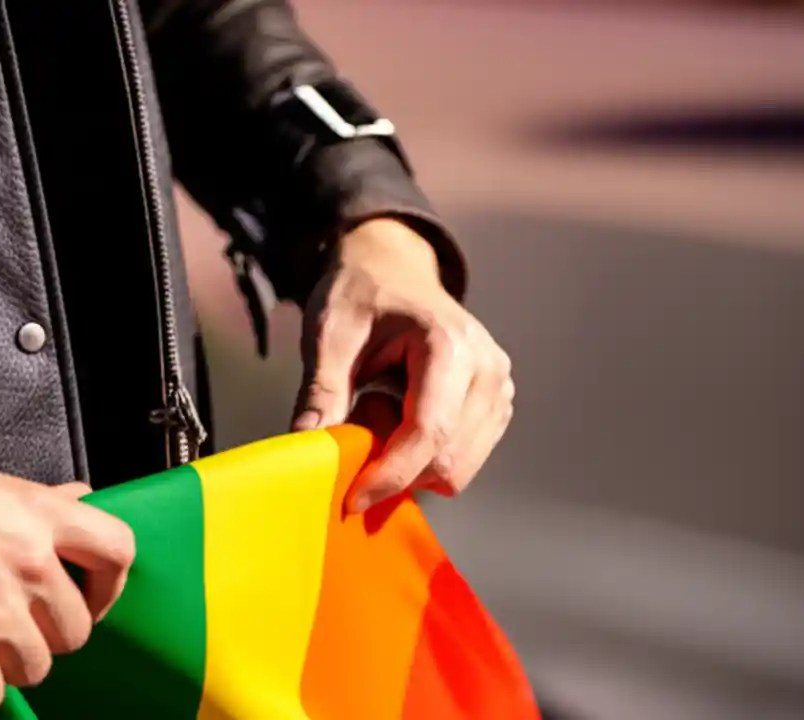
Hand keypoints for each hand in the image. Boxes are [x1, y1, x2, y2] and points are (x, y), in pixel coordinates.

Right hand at [0, 428, 133, 712]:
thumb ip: (36, 502)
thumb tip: (79, 497)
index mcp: (38, 514)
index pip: (119, 551)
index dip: (108, 584)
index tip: (83, 597)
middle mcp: (31, 563)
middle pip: (76, 630)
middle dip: (43, 636)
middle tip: (4, 627)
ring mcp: (0, 611)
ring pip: (36, 668)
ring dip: (4, 664)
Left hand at [292, 218, 514, 512]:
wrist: (391, 269)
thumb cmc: (359, 294)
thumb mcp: (328, 335)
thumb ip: (321, 392)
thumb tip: (304, 448)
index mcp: (448, 344)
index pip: (428, 433)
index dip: (390, 475)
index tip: (351, 499)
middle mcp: (488, 368)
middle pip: (448, 461)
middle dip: (397, 468)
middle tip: (358, 424)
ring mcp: (499, 388)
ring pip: (458, 470)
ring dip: (411, 463)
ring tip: (381, 412)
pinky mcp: (496, 405)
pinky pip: (463, 460)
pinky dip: (425, 458)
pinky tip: (401, 417)